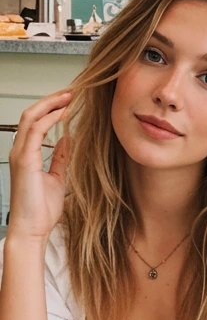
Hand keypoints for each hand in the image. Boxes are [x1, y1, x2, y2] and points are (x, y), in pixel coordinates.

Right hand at [7, 89, 71, 241]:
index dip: (52, 108)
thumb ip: (61, 158)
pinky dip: (50, 119)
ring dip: (51, 104)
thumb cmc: (42, 209)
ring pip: (31, 118)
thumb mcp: (58, 177)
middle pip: (32, 114)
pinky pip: (35, 131)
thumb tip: (68, 139)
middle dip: (52, 100)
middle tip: (72, 91)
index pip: (36, 121)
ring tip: (70, 96)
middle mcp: (20, 150)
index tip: (71, 99)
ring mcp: (20, 154)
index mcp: (27, 153)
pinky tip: (64, 113)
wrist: (33, 228)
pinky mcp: (24, 160)